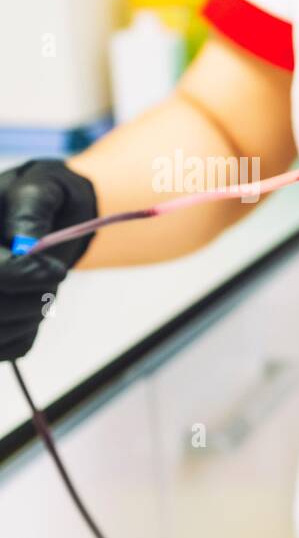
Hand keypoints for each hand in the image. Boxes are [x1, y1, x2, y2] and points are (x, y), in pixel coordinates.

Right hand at [0, 159, 97, 360]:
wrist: (43, 217)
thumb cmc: (41, 198)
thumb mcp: (41, 187)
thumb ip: (32, 208)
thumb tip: (24, 243)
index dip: (21, 275)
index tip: (55, 269)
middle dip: (30, 300)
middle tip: (53, 279)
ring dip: (30, 317)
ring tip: (42, 290)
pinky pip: (5, 349)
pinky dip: (25, 334)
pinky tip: (28, 308)